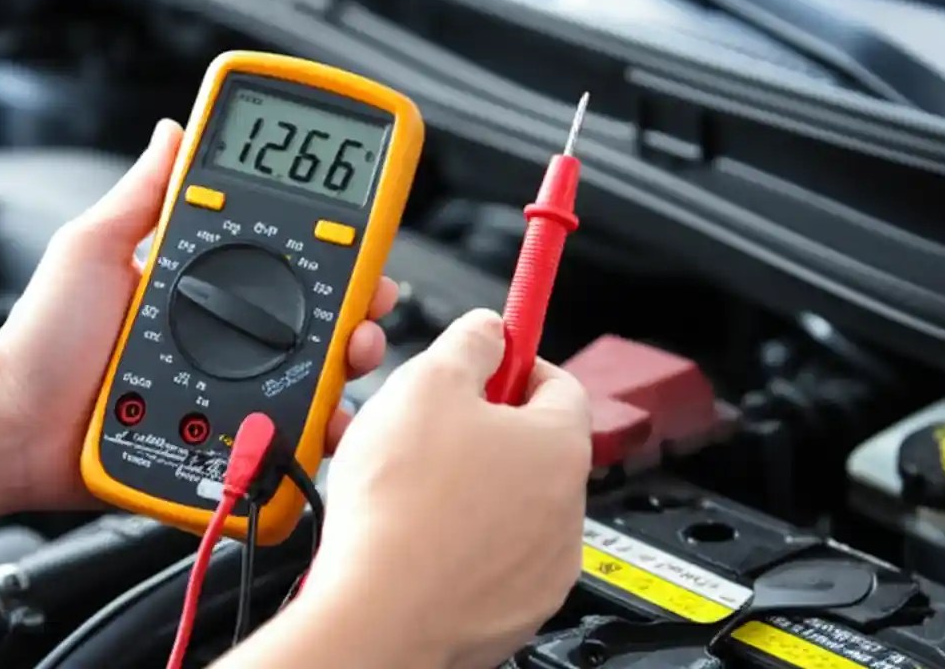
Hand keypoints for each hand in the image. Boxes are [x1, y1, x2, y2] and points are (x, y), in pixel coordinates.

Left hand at [0, 120, 398, 509]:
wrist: (17, 427)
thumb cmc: (45, 342)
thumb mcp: (93, 249)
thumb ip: (142, 196)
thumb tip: (172, 132)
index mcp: (206, 289)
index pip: (285, 264)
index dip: (333, 254)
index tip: (362, 247)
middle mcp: (229, 341)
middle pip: (317, 322)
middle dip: (358, 310)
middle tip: (370, 305)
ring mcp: (233, 391)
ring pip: (316, 379)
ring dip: (351, 367)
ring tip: (353, 358)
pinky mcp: (229, 441)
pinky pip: (288, 439)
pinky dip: (321, 433)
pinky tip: (332, 421)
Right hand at [296, 309, 592, 668]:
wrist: (379, 615)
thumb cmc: (403, 509)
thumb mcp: (428, 383)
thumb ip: (469, 343)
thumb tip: (488, 329)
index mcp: (559, 444)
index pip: (559, 382)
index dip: (515, 364)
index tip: (486, 362)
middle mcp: (566, 508)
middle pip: (530, 446)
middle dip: (480, 430)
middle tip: (428, 429)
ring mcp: (542, 565)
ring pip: (507, 505)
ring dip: (468, 488)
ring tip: (409, 488)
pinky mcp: (512, 610)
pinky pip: (491, 559)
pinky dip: (460, 543)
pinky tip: (415, 536)